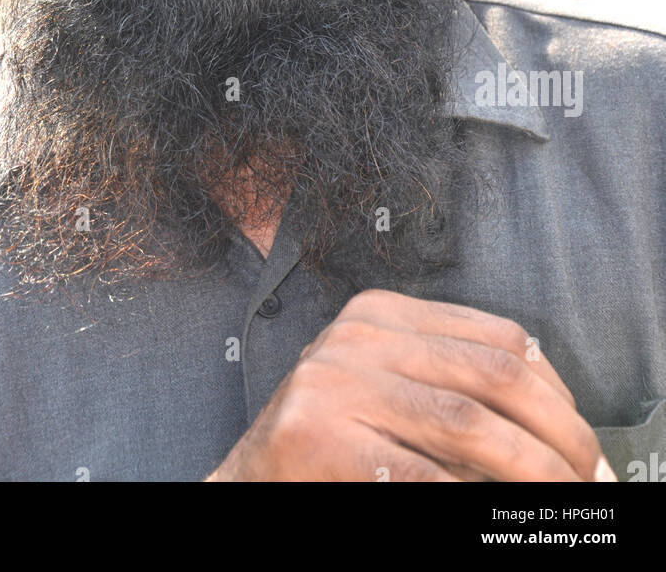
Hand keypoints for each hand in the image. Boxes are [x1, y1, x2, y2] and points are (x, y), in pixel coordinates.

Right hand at [206, 289, 615, 481]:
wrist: (246, 484)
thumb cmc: (326, 447)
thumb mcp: (387, 390)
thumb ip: (452, 384)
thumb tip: (557, 423)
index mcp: (379, 313)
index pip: (499, 336)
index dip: (556, 391)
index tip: (580, 439)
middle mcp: (357, 336)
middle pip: (496, 373)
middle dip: (558, 434)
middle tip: (584, 478)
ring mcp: (335, 383)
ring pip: (472, 423)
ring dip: (531, 473)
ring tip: (556, 503)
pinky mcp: (321, 438)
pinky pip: (426, 475)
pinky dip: (473, 501)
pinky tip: (493, 516)